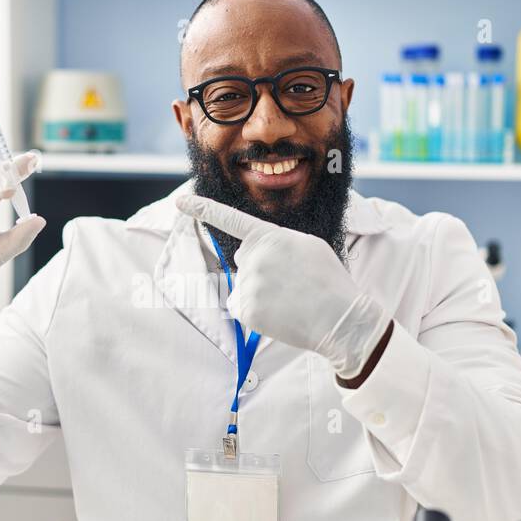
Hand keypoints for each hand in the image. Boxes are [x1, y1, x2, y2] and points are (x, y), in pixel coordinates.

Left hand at [176, 194, 391, 377]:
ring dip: (260, 292)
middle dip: (260, 268)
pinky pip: (241, 307)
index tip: (181, 202)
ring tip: (289, 300)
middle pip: (244, 259)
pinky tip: (279, 314)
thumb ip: (277, 243)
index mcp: (270, 237)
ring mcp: (247, 284)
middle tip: (290, 282)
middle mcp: (253, 257)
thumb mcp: (308, 246)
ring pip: (243, 286)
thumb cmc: (328, 280)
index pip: (230, 220)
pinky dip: (256, 312)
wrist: (339, 318)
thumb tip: (255, 252)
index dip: (204, 210)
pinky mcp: (245, 309)